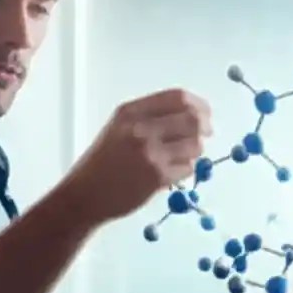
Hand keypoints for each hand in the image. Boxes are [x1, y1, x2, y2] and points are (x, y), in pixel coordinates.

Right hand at [67, 89, 211, 222]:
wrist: (85, 195)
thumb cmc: (103, 162)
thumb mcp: (119, 128)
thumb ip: (150, 116)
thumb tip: (193, 113)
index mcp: (131, 112)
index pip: (178, 97)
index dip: (199, 104)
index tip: (205, 113)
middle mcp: (141, 129)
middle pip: (193, 119)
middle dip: (205, 126)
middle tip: (206, 133)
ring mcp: (150, 153)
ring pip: (195, 145)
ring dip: (195, 151)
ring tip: (180, 157)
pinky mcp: (157, 177)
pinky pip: (188, 168)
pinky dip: (186, 169)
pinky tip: (171, 173)